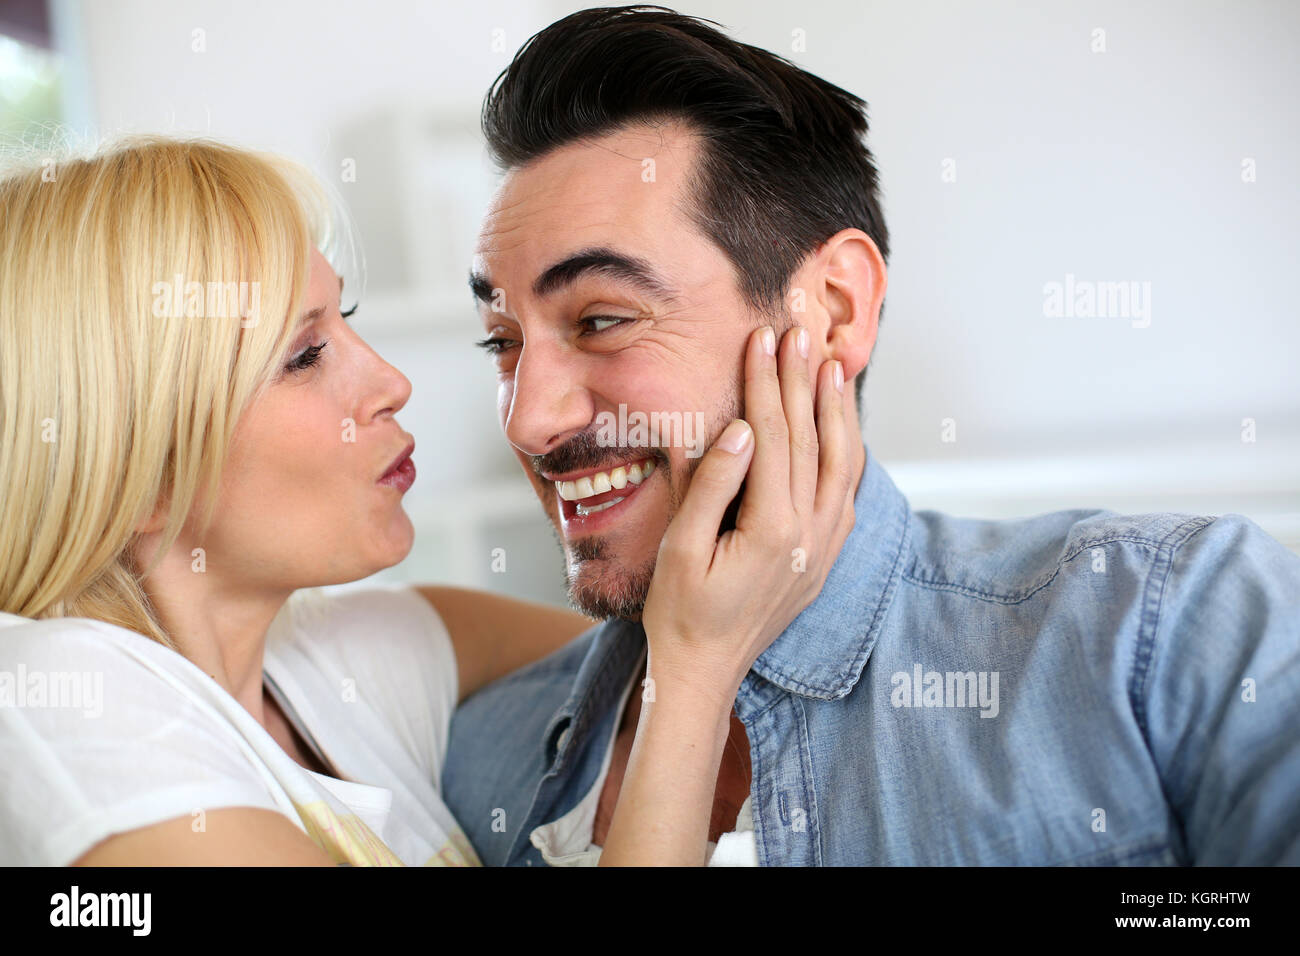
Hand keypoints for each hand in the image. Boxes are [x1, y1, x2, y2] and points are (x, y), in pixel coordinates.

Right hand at [641, 323, 860, 705]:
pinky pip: (846, 493)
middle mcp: (810, 536)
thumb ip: (712, 487)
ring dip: (838, 411)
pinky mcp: (825, 556)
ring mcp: (824, 548)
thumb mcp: (680, 550)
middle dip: (804, 381)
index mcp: (772, 531)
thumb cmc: (680, 612)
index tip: (761, 339)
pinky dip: (846, 452)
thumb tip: (742, 430)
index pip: (775, 437)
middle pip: (813, 441)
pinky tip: (841, 426)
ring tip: (832, 365)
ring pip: (843, 464)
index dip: (767, 384)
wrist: (704, 670)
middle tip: (798, 332)